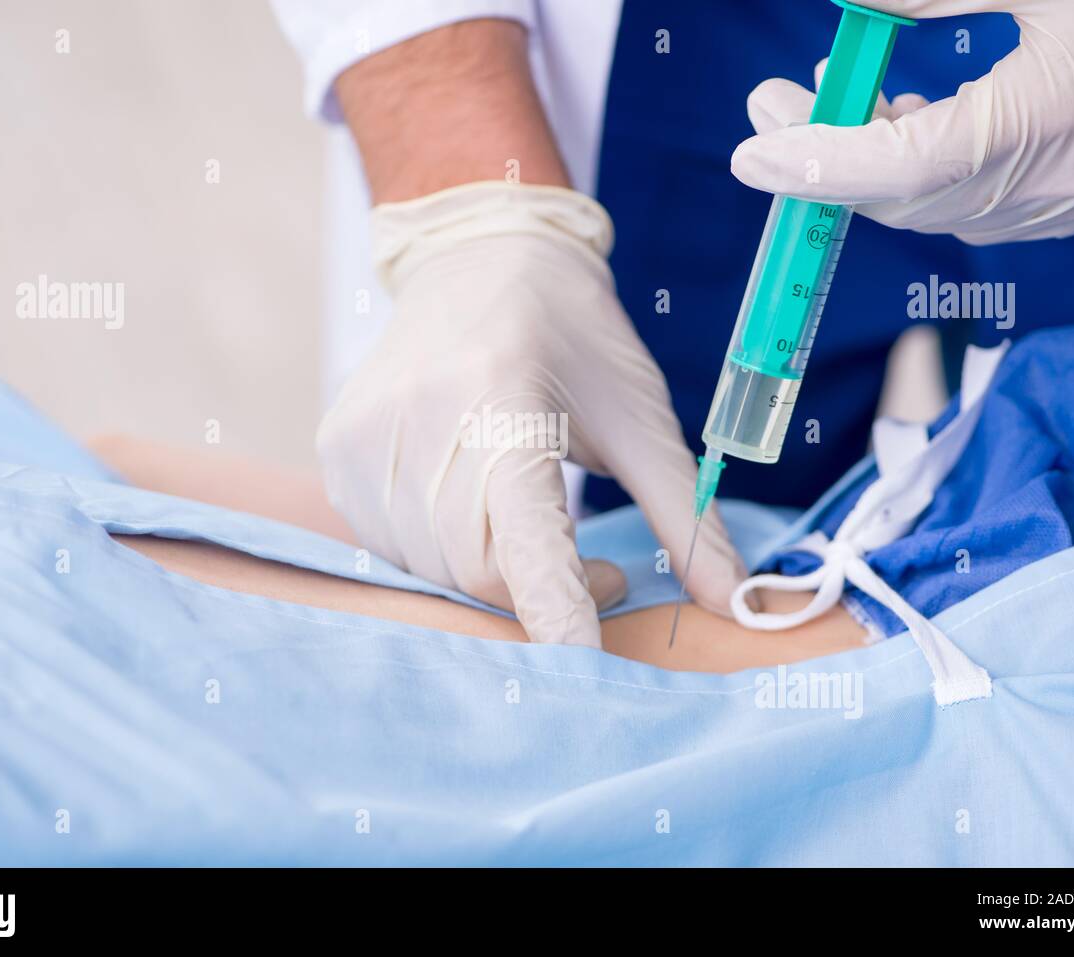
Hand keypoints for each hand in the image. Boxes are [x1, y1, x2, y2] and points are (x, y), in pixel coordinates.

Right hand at [316, 183, 748, 645]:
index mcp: (503, 398)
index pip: (523, 537)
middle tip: (597, 568)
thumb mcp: (642, 415)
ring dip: (491, 573)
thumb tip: (733, 602)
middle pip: (476, 568)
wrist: (480, 255)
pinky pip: (391, 545)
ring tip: (529, 522)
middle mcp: (420, 416)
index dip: (555, 612)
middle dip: (539, 592)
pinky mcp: (339, 449)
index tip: (584, 671)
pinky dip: (442, 551)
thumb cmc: (573, 334)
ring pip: (431, 567)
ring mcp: (366, 436)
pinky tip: (471, 504)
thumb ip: (686, 514)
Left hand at [730, 0, 1073, 243]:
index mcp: (1052, 122)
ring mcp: (1071, 200)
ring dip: (868, 165)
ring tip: (826, 102)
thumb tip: (848, 1)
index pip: (902, 168)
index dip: (818, 164)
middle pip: (906, 198)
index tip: (751, 154)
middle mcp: (1058, 183)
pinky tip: (900, 120)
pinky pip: (971, 204)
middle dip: (824, 159)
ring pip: (933, 208)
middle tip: (771, 107)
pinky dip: (919, 172)